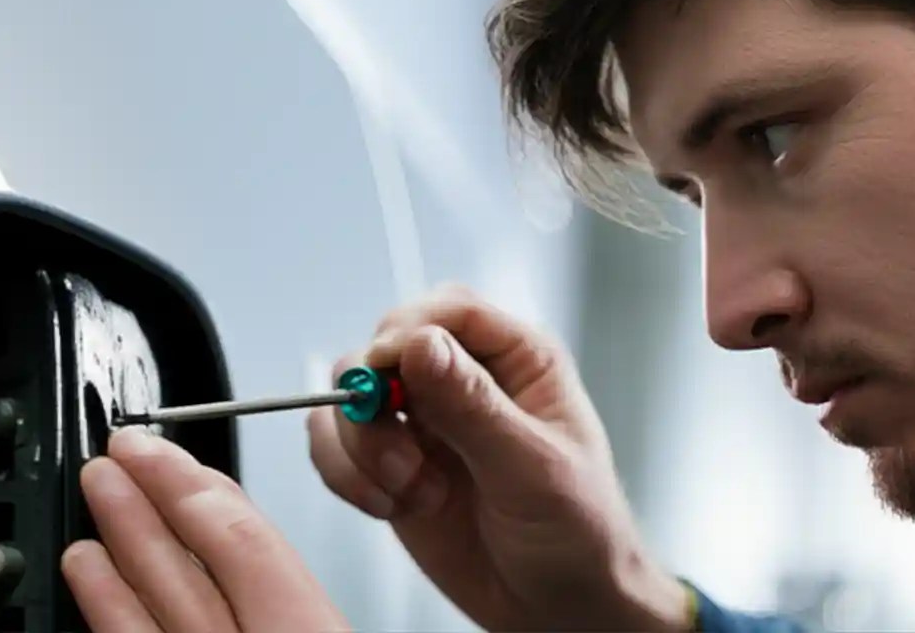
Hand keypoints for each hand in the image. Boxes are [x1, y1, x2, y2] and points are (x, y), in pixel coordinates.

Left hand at [62, 427, 346, 632]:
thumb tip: (248, 527)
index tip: (161, 450)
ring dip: (123, 541)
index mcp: (308, 632)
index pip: (247, 546)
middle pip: (192, 568)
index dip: (195, 488)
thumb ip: (307, 589)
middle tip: (120, 453)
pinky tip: (90, 573)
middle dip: (151, 499)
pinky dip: (108, 604)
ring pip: (158, 606)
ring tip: (100, 492)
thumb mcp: (340, 623)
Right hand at [307, 285, 689, 630]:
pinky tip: (392, 505)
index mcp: (519, 360)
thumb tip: (422, 344)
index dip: (408, 329)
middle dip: (376, 395)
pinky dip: (347, 475)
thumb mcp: (532, 467)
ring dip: (363, 445)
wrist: (560, 605)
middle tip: (402, 452)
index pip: (451, 311)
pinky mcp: (393, 464)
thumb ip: (474, 407)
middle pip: (387, 345)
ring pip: (353, 395)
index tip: (384, 367)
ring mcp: (426, 421)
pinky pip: (337, 446)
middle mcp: (467, 380)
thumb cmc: (578, 530)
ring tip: (411, 490)